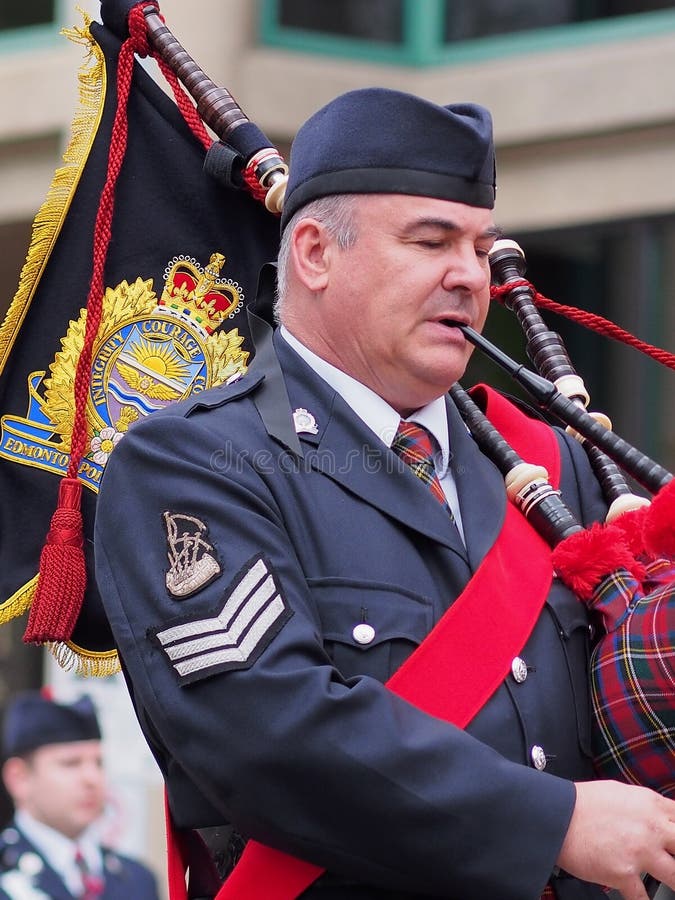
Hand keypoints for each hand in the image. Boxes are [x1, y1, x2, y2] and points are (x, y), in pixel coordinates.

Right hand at [557, 780, 674, 899]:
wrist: (557, 816)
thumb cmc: (581, 802)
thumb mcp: (619, 791)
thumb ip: (643, 805)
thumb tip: (654, 814)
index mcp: (650, 804)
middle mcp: (651, 828)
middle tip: (672, 859)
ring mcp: (640, 853)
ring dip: (672, 880)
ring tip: (667, 882)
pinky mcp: (624, 874)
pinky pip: (642, 897)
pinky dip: (642, 899)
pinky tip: (641, 897)